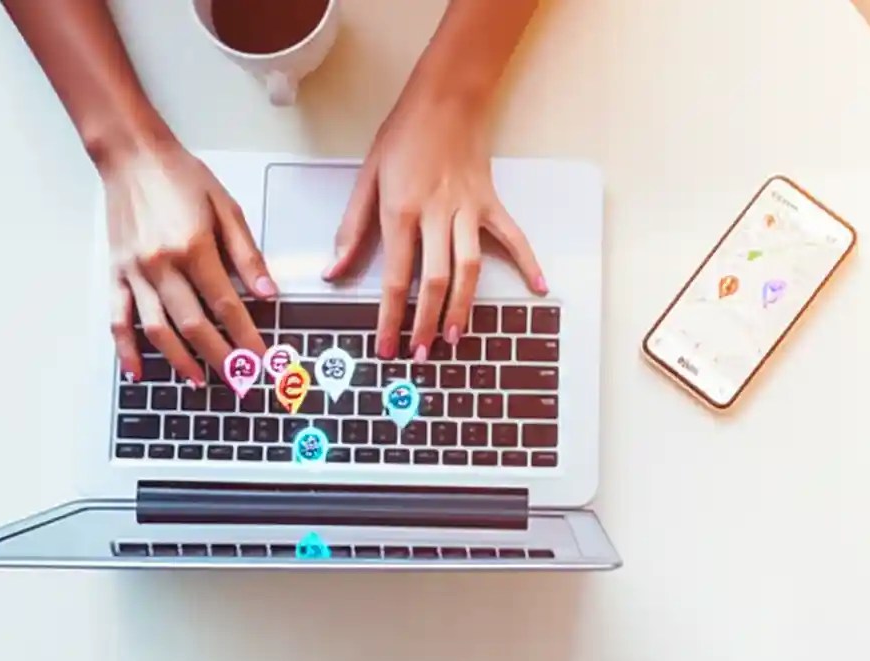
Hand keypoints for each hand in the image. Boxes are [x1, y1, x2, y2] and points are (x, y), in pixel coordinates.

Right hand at [104, 140, 276, 384]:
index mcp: (193, 247)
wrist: (132, 155)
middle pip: (194, 326)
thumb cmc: (180, 176)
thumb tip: (268, 293)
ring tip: (200, 382)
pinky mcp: (116, 274)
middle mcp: (161, 264)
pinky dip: (127, 349)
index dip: (246, 336)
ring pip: (158, 330)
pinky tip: (139, 372)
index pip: (226, 305)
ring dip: (180, 361)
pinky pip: (119, 319)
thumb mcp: (226, 207)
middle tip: (240, 380)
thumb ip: (247, 254)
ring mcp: (135, 272)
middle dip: (220, 358)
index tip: (262, 358)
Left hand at [323, 94, 546, 360]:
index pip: (396, 277)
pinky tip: (537, 287)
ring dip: (462, 307)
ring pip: (469, 268)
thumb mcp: (366, 179)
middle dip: (426, 322)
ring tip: (454, 337)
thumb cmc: (402, 135)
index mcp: (401, 211)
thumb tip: (333, 271)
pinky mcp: (490, 202)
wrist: (444, 98)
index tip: (386, 346)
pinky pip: (512, 237)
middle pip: (434, 280)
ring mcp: (468, 210)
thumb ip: (350, 230)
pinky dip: (527, 262)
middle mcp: (436, 214)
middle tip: (420, 353)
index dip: (390, 317)